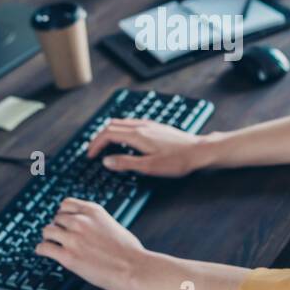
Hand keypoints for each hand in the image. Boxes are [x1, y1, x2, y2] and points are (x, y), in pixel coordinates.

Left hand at [37, 198, 149, 289]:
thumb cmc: (129, 251)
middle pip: (56, 218)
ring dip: (49, 238)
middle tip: (59, 236)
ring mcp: (72, 238)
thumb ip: (96, 222)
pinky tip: (43, 252)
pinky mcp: (67, 256)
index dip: (63, 213)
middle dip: (58, 227)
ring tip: (51, 244)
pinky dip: (42, 250)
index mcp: (93, 211)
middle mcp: (80, 221)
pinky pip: (44, 248)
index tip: (62, 220)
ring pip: (47, 231)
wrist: (133, 268)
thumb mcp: (113, 224)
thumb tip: (87, 227)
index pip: (66, 204)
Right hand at [84, 118, 211, 176]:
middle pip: (112, 125)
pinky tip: (125, 138)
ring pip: (121, 122)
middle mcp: (142, 126)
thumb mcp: (149, 167)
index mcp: (137, 135)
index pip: (108, 134)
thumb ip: (126, 163)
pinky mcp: (156, 126)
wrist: (199, 151)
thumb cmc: (177, 161)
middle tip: (93, 150)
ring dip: (109, 132)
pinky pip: (131, 123)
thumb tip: (106, 161)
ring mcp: (149, 124)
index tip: (90, 155)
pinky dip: (121, 129)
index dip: (96, 144)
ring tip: (105, 144)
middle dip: (99, 137)